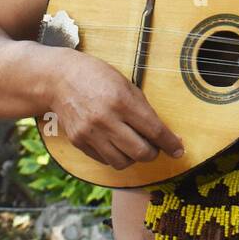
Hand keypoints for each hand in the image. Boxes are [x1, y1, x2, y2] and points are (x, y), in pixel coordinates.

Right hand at [45, 48, 183, 170]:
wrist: (59, 79)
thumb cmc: (98, 77)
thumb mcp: (126, 85)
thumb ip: (144, 109)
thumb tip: (165, 134)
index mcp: (122, 101)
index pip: (154, 131)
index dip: (170, 144)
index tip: (178, 150)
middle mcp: (106, 119)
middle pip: (141, 152)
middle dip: (153, 153)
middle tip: (154, 147)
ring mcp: (90, 133)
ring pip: (122, 162)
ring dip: (134, 158)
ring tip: (134, 146)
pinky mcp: (79, 142)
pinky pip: (105, 160)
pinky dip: (116, 156)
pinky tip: (117, 144)